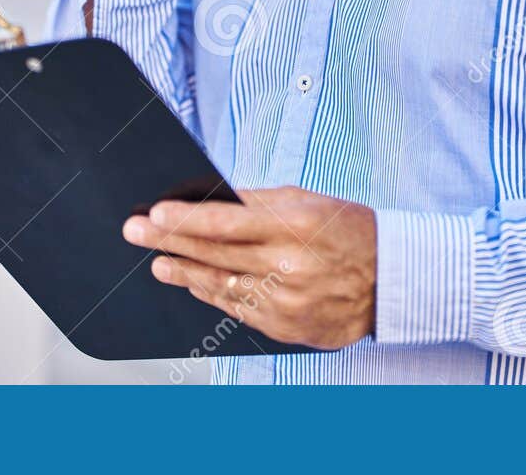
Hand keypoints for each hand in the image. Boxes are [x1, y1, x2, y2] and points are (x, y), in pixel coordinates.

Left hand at [122, 186, 376, 349]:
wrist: (390, 280)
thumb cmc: (349, 231)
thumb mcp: (309, 201)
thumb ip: (259, 202)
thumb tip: (211, 199)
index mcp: (294, 225)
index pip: (226, 221)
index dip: (186, 219)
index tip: (155, 213)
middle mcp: (287, 266)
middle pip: (214, 253)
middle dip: (169, 241)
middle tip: (136, 231)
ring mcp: (285, 300)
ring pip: (220, 286)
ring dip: (184, 273)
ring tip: (158, 262)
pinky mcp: (285, 327)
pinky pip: (238, 310)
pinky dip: (214, 295)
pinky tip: (195, 284)